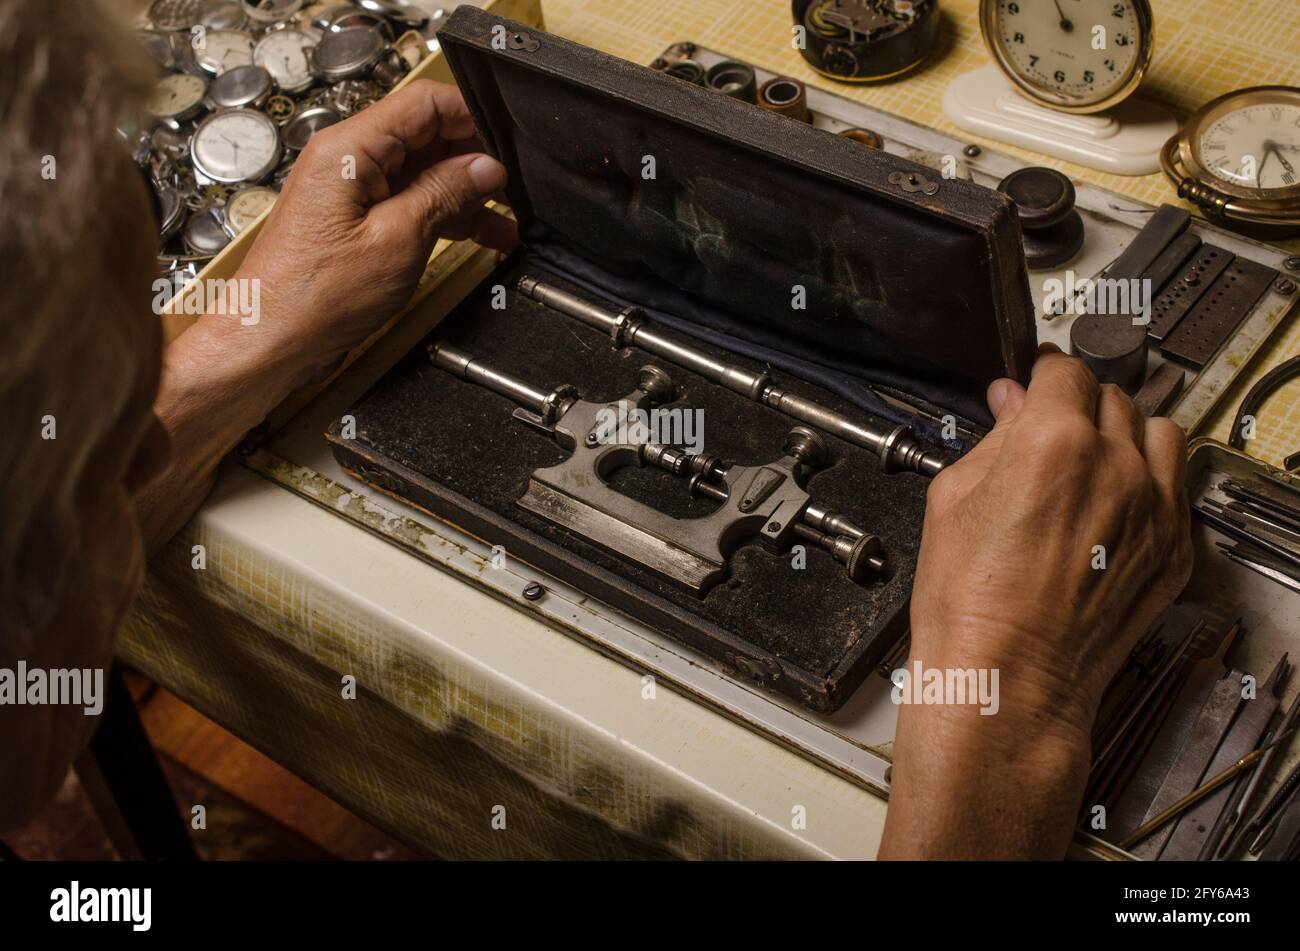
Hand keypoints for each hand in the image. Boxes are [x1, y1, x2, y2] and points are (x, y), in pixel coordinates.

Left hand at [232, 80, 517, 387]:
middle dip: (474, 160)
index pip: (424, 104)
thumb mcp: (397, 240)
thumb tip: (484, 168)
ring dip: (466, 194)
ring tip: (507, 218)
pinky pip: (411, 204)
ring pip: (423, 174)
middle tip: (514, 186)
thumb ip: (444, 195)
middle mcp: (347, 161)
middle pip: (426, 137)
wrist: (270, 340)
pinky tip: (480, 234)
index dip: (472, 118)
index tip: (508, 144)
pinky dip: (446, 216)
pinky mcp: (357, 223)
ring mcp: (352, 192)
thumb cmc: (312, 297)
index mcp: (349, 149)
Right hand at [880, 345, 1192, 857]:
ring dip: (1126, 435)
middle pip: (1113, 397)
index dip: (1042, 374)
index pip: (1064, 370)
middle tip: (1049, 433)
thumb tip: (1011, 405)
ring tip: (1093, 462)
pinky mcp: (1174, 550)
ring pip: (1159, 434)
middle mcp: (1117, 466)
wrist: (1009, 677)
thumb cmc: (971, 602)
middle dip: (1078, 406)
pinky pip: (1175, 489)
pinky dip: (1148, 483)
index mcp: (1055, 441)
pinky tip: (1111, 507)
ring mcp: (1155, 509)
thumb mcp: (952, 497)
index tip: (1034, 386)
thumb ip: (994, 438)